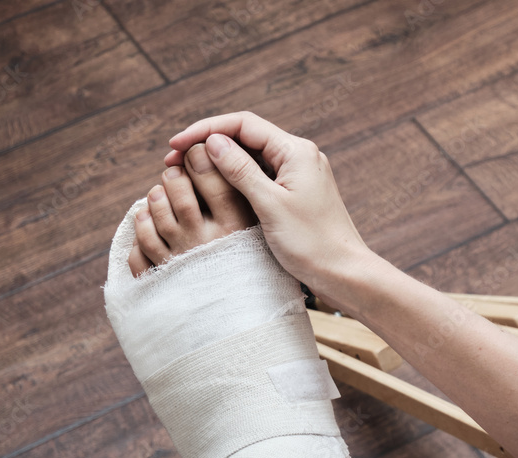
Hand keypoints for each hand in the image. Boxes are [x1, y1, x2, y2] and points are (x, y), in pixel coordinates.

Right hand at [166, 112, 375, 298]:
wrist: (345, 274)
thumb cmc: (312, 243)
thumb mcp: (269, 206)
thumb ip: (240, 171)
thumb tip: (212, 142)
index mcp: (296, 151)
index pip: (242, 124)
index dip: (205, 130)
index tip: (175, 145)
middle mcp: (299, 156)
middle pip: (245, 137)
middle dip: (208, 145)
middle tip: (172, 162)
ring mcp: (298, 175)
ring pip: (250, 158)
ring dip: (218, 163)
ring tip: (185, 176)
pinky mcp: (295, 194)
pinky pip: (259, 177)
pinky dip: (233, 181)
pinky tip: (212, 191)